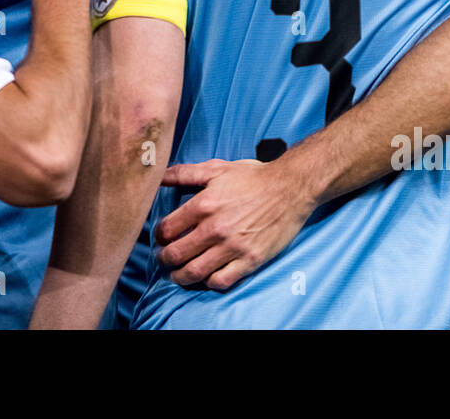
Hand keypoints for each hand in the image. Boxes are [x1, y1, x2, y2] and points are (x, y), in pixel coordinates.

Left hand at [155, 157, 317, 289]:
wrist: (290, 188)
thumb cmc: (253, 177)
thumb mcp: (216, 168)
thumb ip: (185, 173)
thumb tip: (159, 175)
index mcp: (204, 204)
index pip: (167, 229)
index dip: (159, 235)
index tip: (161, 236)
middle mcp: (215, 229)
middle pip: (176, 254)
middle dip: (164, 258)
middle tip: (163, 258)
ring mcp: (233, 247)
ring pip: (195, 272)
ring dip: (180, 276)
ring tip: (177, 273)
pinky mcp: (250, 260)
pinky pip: (222, 280)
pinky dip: (209, 282)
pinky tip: (206, 276)